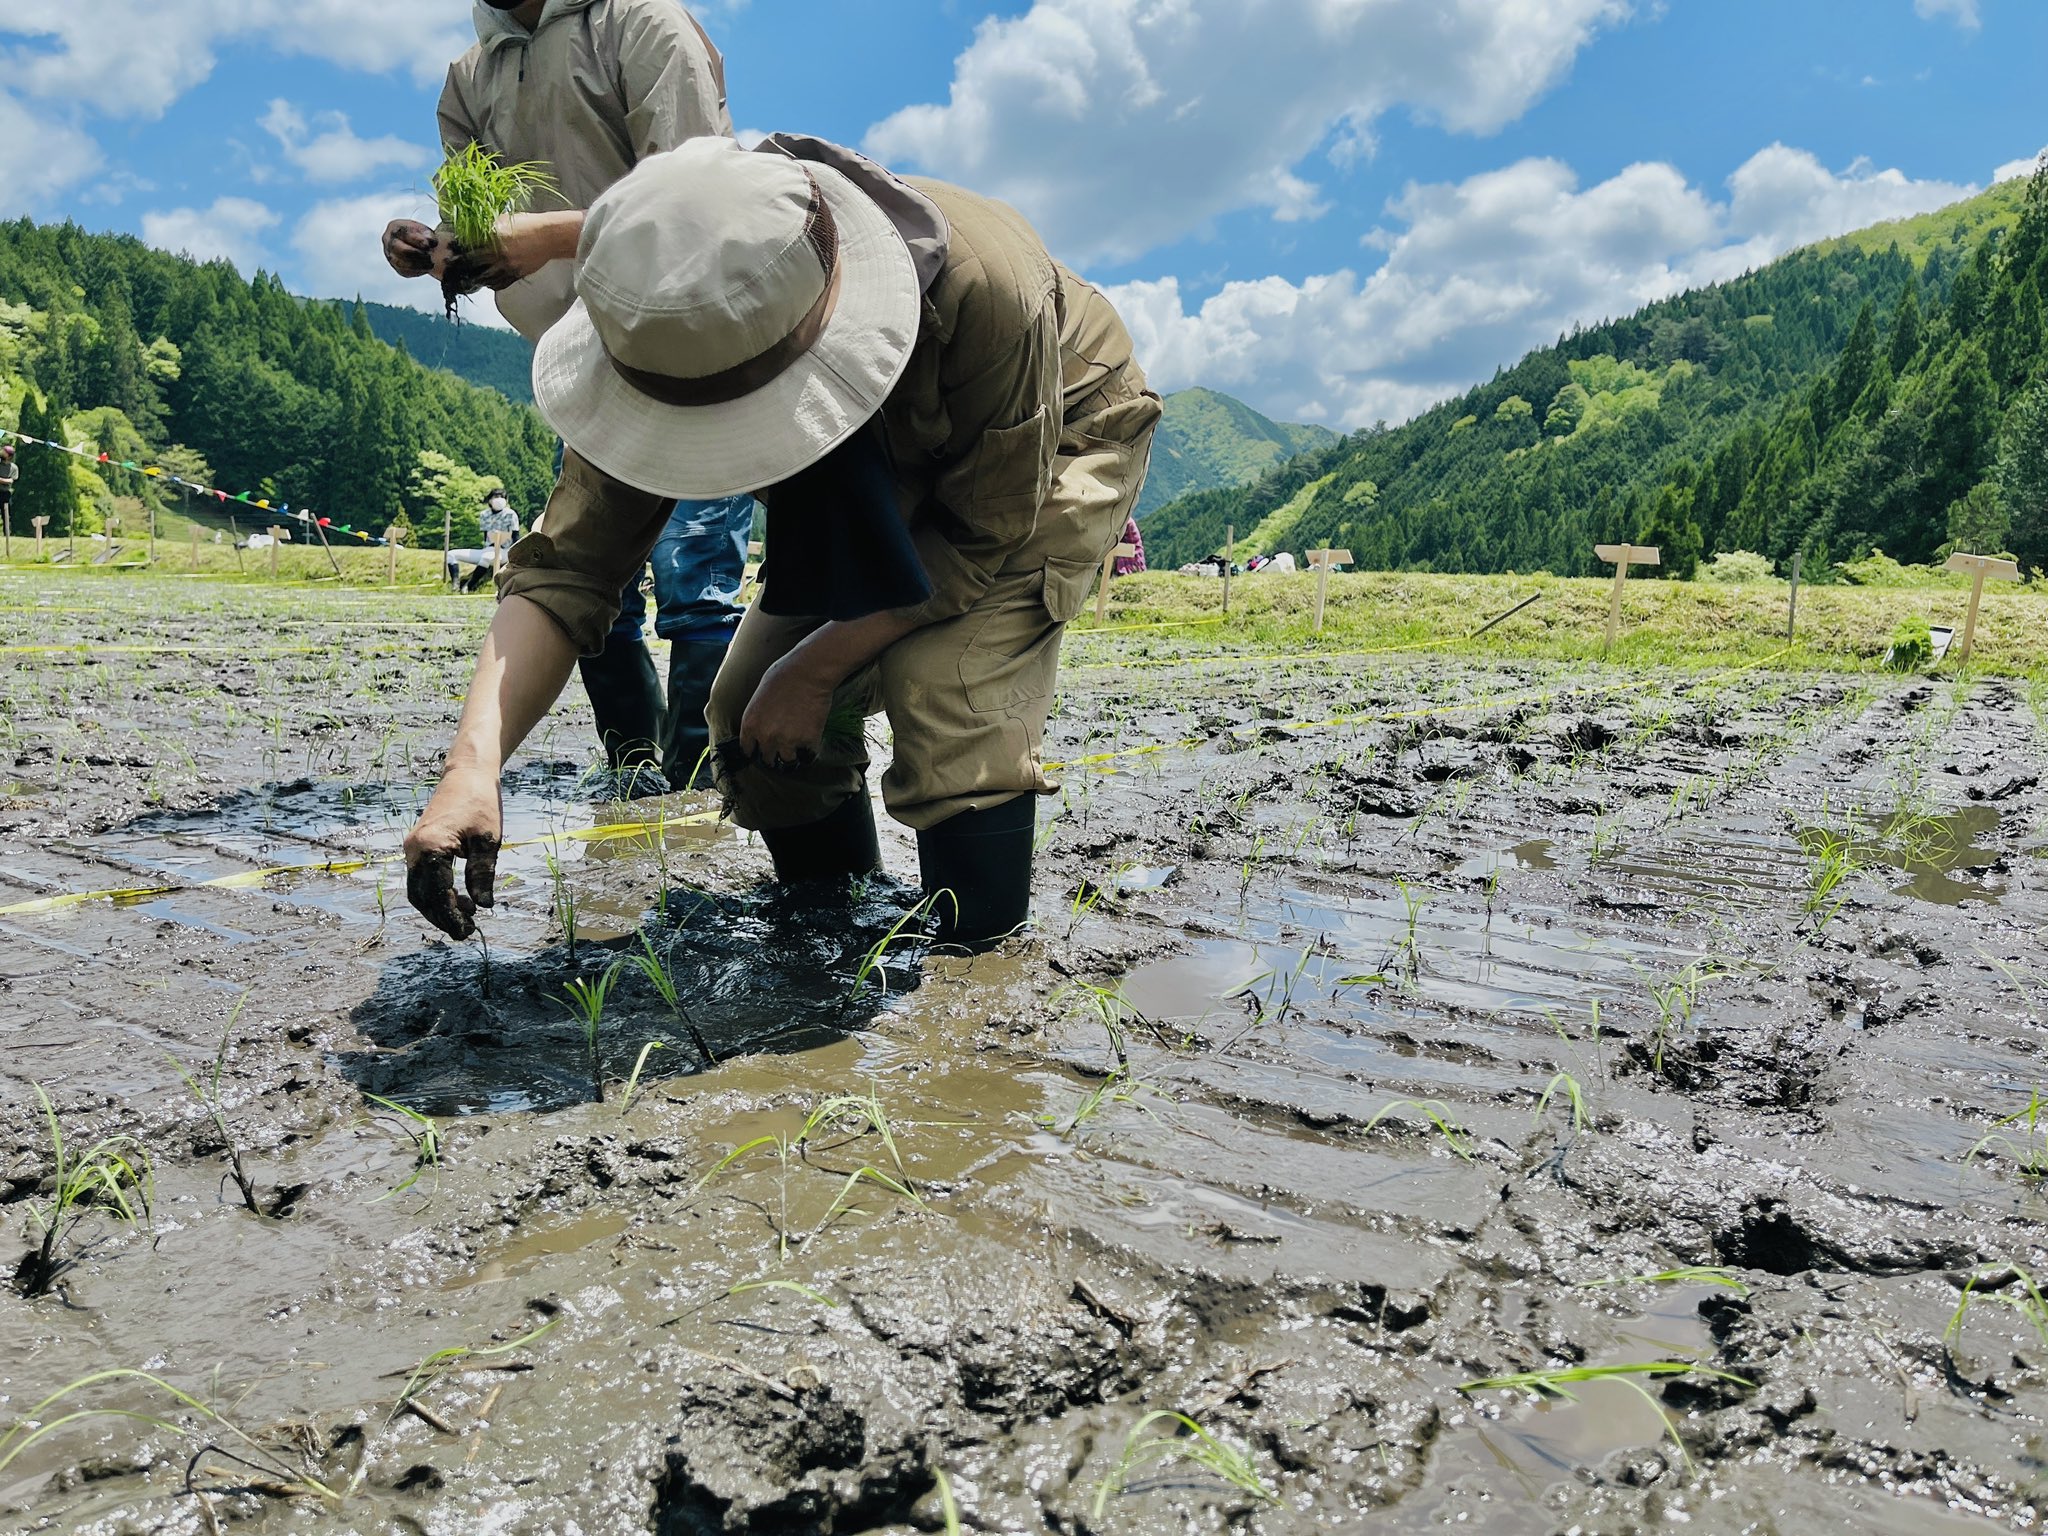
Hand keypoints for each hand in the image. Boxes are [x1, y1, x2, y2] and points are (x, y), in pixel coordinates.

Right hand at [382, 219, 445, 278]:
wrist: (418, 245)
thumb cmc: (420, 235)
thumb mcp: (425, 230)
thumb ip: (428, 234)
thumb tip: (429, 241)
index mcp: (394, 227)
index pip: (403, 234)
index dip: (417, 240)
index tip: (427, 245)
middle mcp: (388, 240)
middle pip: (401, 250)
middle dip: (417, 254)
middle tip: (429, 255)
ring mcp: (390, 254)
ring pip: (401, 263)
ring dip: (418, 264)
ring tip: (430, 262)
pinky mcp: (395, 267)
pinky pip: (404, 271)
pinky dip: (417, 270)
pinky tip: (425, 267)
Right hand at [404, 766, 503, 938]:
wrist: (467, 773)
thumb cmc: (481, 802)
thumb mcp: (488, 841)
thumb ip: (482, 875)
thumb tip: (483, 906)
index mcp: (430, 848)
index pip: (437, 895)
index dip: (452, 918)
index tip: (468, 932)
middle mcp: (414, 850)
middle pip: (421, 898)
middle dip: (442, 918)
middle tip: (467, 930)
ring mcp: (412, 847)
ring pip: (418, 890)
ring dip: (438, 907)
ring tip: (467, 914)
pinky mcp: (417, 845)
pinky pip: (421, 878)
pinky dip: (435, 893)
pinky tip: (458, 897)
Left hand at [443, 210, 584, 292]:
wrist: (550, 236)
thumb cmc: (527, 224)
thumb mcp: (504, 221)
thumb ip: (488, 228)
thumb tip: (473, 234)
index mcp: (494, 237)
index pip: (469, 247)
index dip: (457, 253)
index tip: (448, 256)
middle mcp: (499, 254)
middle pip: (472, 266)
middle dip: (460, 268)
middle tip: (451, 271)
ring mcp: (508, 267)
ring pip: (484, 278)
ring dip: (473, 279)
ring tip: (465, 278)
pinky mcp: (516, 275)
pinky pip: (498, 284)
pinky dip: (489, 284)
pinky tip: (485, 281)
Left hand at [737, 655, 833, 771]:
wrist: (808, 671)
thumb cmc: (783, 675)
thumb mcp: (758, 696)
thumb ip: (758, 717)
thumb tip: (762, 728)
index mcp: (750, 725)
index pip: (748, 750)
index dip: (756, 749)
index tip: (761, 750)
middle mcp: (766, 737)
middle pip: (767, 759)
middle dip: (774, 753)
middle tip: (782, 747)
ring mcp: (788, 741)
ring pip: (788, 761)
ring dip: (792, 755)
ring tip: (797, 748)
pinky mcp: (808, 741)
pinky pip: (808, 755)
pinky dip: (810, 749)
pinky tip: (811, 740)